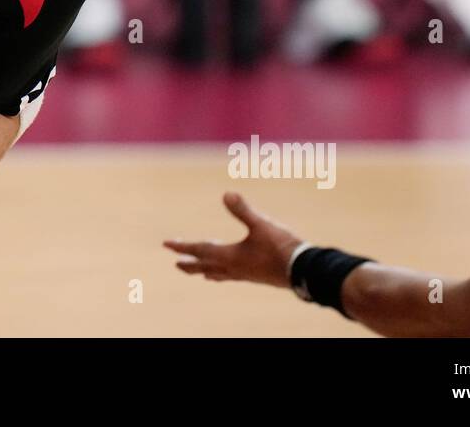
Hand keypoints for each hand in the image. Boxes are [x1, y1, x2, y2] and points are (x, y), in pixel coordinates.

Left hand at [163, 192, 305, 287]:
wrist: (303, 271)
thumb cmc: (282, 247)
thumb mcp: (262, 225)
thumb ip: (243, 210)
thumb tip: (226, 193)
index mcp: (230, 255)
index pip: (200, 250)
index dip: (182, 245)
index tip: (166, 244)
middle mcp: (234, 268)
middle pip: (205, 266)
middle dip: (189, 263)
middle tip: (176, 262)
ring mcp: (245, 274)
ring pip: (218, 273)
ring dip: (204, 270)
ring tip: (198, 272)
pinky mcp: (255, 277)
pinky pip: (232, 276)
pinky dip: (222, 274)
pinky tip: (228, 273)